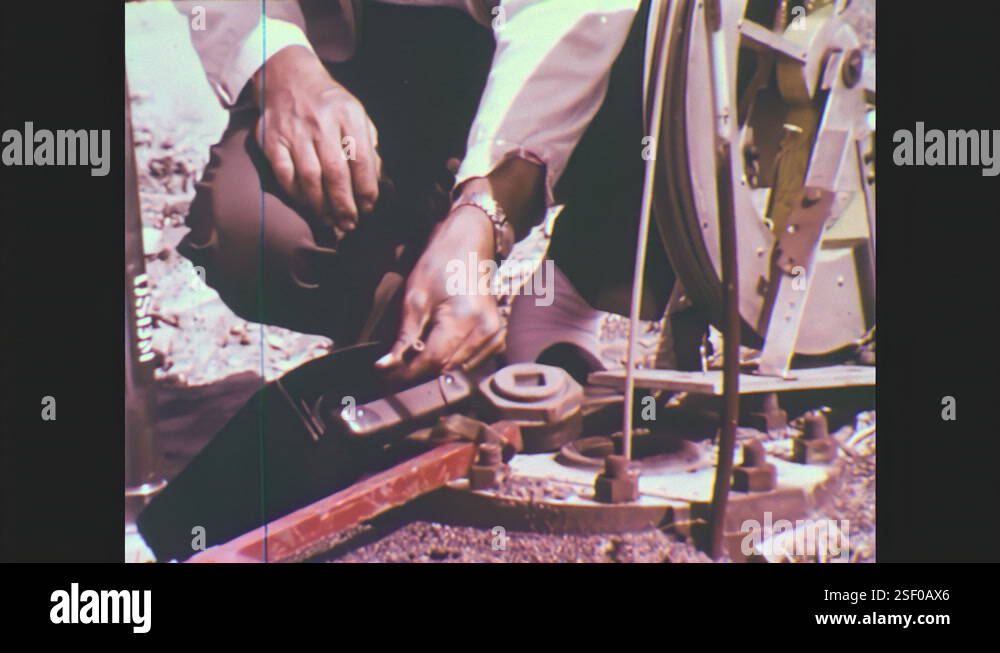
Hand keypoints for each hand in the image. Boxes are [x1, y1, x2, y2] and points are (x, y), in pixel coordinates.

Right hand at [253, 46, 379, 231]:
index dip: (366, 188)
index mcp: (348, 113)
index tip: (368, 208)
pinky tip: (307, 204)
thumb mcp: (355, 113)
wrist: (288, 76)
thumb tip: (375, 182)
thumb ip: (367, 144)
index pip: (361, 158)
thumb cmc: (329, 105)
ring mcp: (293, 130)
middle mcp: (320, 120)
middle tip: (350, 224)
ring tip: (330, 220)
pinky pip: (284, 174)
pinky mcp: (271, 138)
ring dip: (321, 205)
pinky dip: (296, 194)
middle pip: (335, 172)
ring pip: (309, 177)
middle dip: (344, 204)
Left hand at [376, 205, 504, 383]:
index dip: (407, 372)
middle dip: (418, 370)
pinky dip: (451, 359)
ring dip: (434, 366)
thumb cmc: (439, 264)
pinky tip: (437, 345)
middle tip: (394, 366)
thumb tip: (386, 366)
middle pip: (446, 367)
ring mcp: (495, 334)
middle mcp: (486, 330)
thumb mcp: (414, 297)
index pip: (433, 360)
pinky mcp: (497, 337)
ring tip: (414, 353)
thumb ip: (404, 336)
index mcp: (465, 317)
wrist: (468, 246)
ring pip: (458, 368)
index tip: (385, 375)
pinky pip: (471, 362)